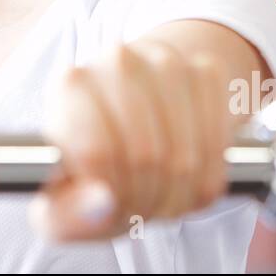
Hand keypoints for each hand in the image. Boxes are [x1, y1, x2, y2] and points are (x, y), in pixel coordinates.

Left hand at [29, 38, 232, 240]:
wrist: (133, 116)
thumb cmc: (89, 163)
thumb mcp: (58, 199)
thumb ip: (67, 214)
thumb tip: (101, 204)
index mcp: (71, 85)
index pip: (98, 153)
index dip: (111, 194)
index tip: (111, 204)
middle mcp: (118, 61)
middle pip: (147, 156)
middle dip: (146, 198)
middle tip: (137, 205)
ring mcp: (167, 62)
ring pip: (186, 157)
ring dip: (177, 194)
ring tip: (158, 193)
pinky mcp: (206, 71)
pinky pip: (217, 148)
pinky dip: (206, 177)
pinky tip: (185, 175)